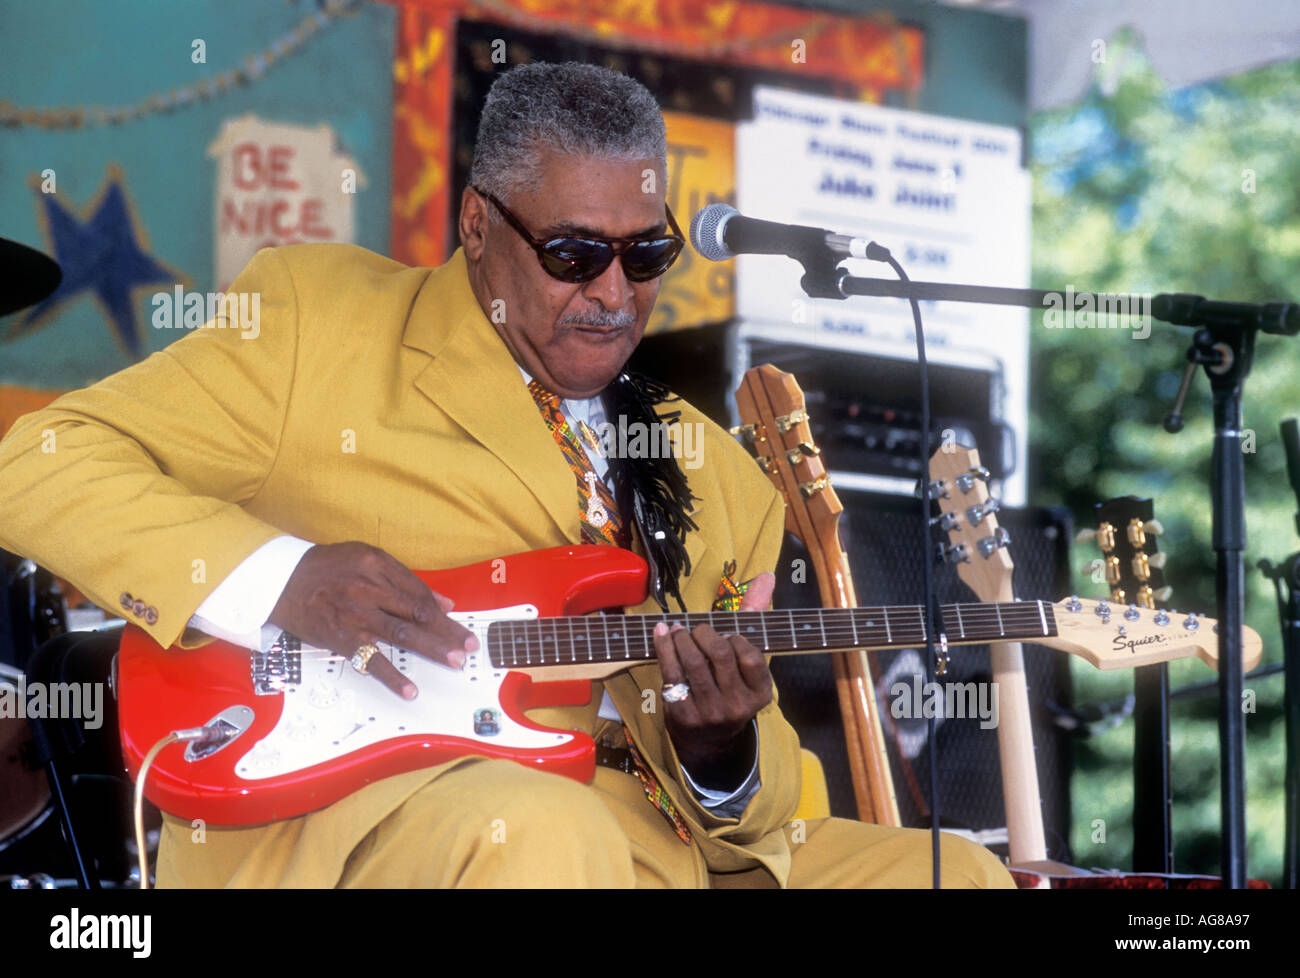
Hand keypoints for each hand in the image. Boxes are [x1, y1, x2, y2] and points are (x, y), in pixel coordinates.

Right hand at [268, 541, 476, 699]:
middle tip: (470, 646)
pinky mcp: (341, 637)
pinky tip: (410, 689)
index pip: (419, 592)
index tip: (459, 624)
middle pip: (417, 612)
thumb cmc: (326, 568)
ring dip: (431, 650)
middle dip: (447, 631)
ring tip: (454, 662)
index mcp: (378, 565)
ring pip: (402, 634)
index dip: (442, 611)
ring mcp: (356, 614)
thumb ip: (403, 578)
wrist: (279, 580)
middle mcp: (369, 588)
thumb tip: (442, 602)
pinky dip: (391, 676)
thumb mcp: (364, 559)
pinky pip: (370, 659)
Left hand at [652, 572, 775, 785]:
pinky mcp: (683, 715)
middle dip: (704, 633)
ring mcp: (710, 713)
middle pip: (719, 655)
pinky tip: (661, 634)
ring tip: (677, 630)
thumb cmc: (729, 685)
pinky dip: (664, 647)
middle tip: (696, 629)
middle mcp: (738, 707)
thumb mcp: (745, 660)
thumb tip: (767, 575)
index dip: (735, 639)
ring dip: (681, 638)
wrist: (708, 740)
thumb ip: (755, 616)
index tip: (724, 634)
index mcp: (761, 693)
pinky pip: (671, 673)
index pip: (751, 657)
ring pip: (693, 663)